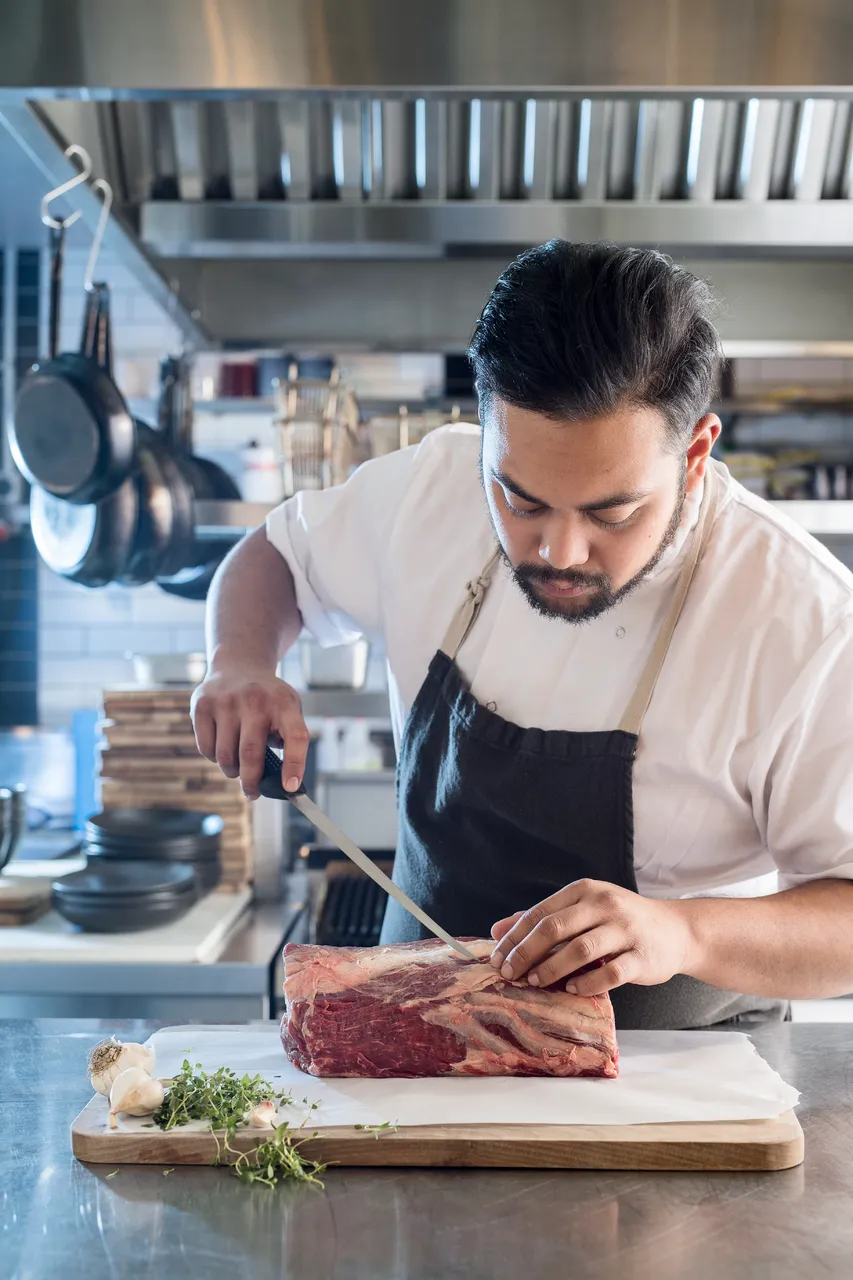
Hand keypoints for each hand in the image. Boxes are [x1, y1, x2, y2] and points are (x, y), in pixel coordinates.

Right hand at [191, 666, 309, 800]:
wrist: (238, 666)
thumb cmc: (268, 699)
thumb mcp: (288, 710)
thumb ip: (289, 740)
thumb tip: (284, 783)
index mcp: (284, 703)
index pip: (295, 736)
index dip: (295, 765)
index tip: (290, 788)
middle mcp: (255, 699)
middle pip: (251, 754)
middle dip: (252, 783)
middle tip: (253, 793)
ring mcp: (226, 701)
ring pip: (225, 756)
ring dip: (231, 771)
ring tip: (237, 768)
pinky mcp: (202, 705)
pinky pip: (206, 749)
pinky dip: (214, 757)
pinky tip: (222, 748)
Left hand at [489, 879, 693, 995]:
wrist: (676, 930)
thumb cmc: (620, 922)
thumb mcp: (583, 910)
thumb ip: (543, 918)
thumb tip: (497, 931)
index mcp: (585, 891)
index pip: (541, 913)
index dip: (515, 937)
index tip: (497, 958)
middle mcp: (605, 905)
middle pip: (556, 928)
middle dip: (527, 953)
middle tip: (510, 973)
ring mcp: (625, 930)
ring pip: (581, 949)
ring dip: (552, 968)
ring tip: (535, 982)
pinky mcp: (642, 956)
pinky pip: (611, 973)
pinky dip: (588, 983)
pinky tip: (572, 989)